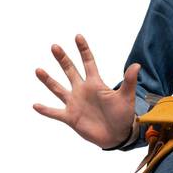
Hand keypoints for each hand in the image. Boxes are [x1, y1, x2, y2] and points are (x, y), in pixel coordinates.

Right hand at [33, 34, 140, 148]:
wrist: (117, 136)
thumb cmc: (123, 116)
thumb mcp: (126, 98)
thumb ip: (129, 82)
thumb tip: (137, 65)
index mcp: (95, 83)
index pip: (88, 62)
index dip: (83, 50)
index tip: (78, 36)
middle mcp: (82, 90)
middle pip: (70, 71)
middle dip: (62, 59)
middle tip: (55, 46)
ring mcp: (74, 103)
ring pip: (58, 89)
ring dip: (48, 80)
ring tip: (38, 70)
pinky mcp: (70, 118)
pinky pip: (55, 113)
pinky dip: (45, 110)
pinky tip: (35, 105)